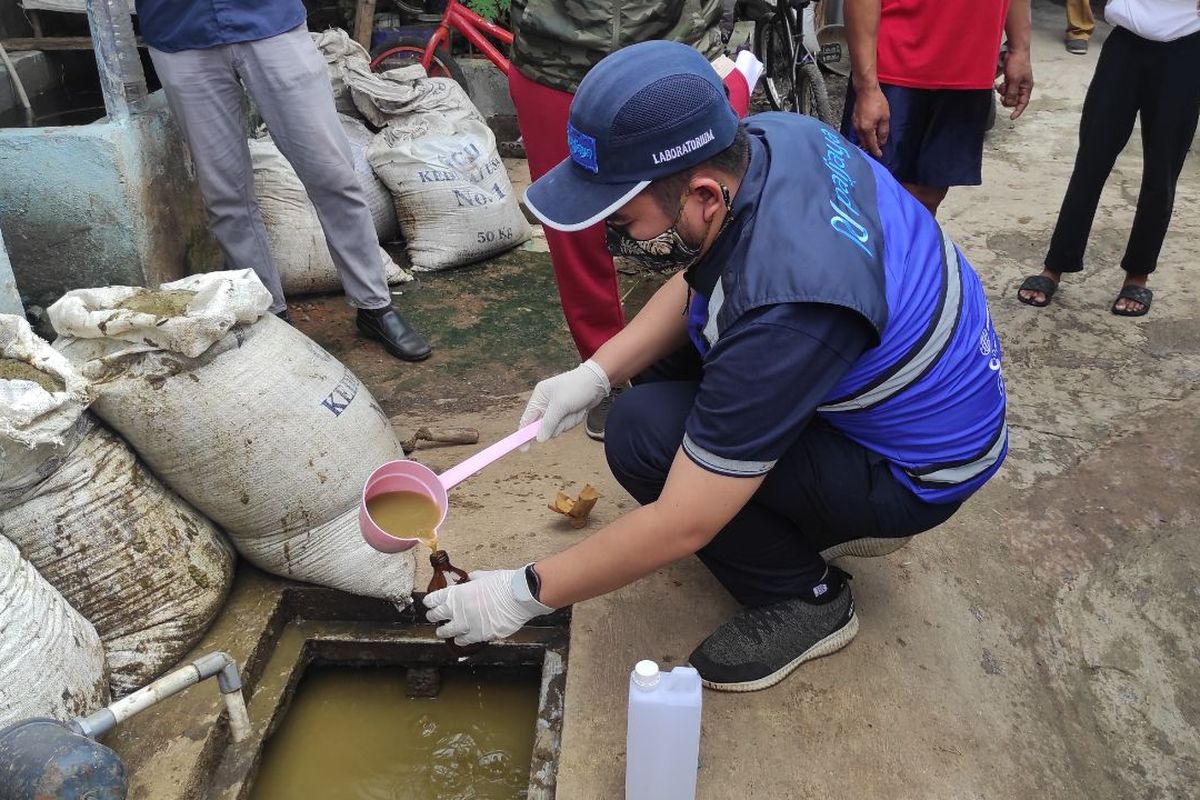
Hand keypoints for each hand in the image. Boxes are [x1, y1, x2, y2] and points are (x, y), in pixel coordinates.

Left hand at [423, 567, 553, 644]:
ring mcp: (467, 625)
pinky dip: (461, 639)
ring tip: (443, 632)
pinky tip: (461, 638)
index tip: (429, 603)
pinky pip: (464, 641)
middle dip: (433, 616)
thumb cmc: (504, 584)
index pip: (434, 599)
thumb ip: (473, 579)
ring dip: (444, 631)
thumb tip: (470, 579)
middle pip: (436, 616)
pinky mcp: (479, 636)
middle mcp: (458, 611)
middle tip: (433, 617)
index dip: (430, 602)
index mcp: (457, 594)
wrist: (519, 597)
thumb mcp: (485, 576)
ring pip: (447, 632)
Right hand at [519, 360, 609, 441]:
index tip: (523, 448)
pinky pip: (565, 425)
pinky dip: (573, 421)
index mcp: (539, 396)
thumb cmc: (577, 388)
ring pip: (556, 428)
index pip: (527, 419)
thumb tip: (539, 439)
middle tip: (565, 416)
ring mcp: (556, 409)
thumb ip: (548, 423)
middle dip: (555, 425)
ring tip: (574, 410)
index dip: (524, 434)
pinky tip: (579, 410)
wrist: (597, 382)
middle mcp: (545, 403)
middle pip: (543, 427)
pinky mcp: (566, 413)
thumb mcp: (560, 405)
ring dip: (566, 423)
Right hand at [852, 85, 889, 157]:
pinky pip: (858, 132)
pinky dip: (863, 135)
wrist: (866, 90)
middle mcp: (858, 129)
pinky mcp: (853, 120)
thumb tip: (882, 142)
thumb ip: (883, 131)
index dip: (875, 151)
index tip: (879, 156)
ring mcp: (855, 125)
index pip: (871, 144)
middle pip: (864, 143)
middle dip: (870, 147)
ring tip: (873, 141)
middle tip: (877, 148)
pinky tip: (868, 132)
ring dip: (866, 141)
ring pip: (860, 138)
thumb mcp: (885, 117)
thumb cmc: (877, 102)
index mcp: (867, 129)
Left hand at [996, 49, 1033, 119]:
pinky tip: (998, 83)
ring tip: (1001, 86)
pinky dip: (1001, 87)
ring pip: (1008, 94)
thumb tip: (1009, 103)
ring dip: (1003, 92)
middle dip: (1007, 99)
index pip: (1023, 103)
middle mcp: (1022, 86)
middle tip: (1002, 97)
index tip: (1011, 117)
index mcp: (1026, 87)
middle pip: (1014, 100)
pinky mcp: (1010, 78)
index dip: (1018, 111)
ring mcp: (1016, 82)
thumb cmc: (1018, 63)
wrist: (1015, 50)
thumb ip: (1012, 93)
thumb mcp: (1014, 80)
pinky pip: (1005, 88)